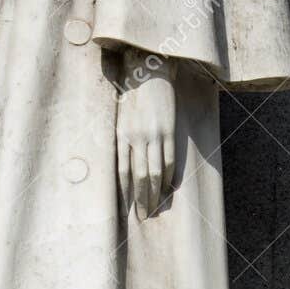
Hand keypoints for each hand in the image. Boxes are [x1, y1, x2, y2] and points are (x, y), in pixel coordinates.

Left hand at [117, 48, 176, 219]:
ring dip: (156, 193)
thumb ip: (122, 142)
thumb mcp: (120, 119)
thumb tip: (124, 168)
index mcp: (121, 136)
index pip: (123, 173)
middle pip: (140, 177)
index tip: (127, 209)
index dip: (125, 193)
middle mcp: (137, 138)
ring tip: (156, 208)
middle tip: (144, 216)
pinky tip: (168, 187)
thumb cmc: (131, 96)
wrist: (148, 72)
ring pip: (155, 172)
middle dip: (142, 199)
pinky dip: (169, 176)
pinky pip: (169, 159)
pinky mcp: (169, 130)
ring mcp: (154, 135)